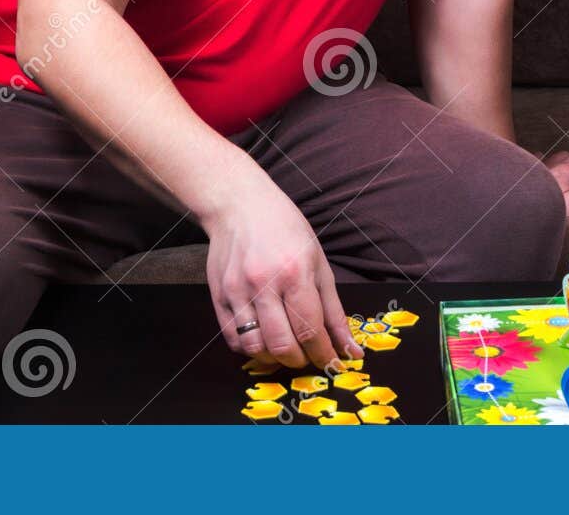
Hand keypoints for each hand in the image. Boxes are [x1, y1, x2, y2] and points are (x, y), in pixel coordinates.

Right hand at [202, 175, 362, 371]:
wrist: (239, 204)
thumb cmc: (285, 229)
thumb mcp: (318, 262)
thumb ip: (333, 309)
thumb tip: (350, 347)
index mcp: (295, 273)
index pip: (311, 329)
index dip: (324, 354)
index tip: (332, 364)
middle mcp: (264, 284)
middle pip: (282, 345)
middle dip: (300, 360)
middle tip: (309, 357)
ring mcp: (237, 292)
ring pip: (256, 348)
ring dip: (275, 359)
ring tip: (287, 350)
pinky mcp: (218, 296)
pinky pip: (233, 339)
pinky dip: (251, 349)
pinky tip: (264, 340)